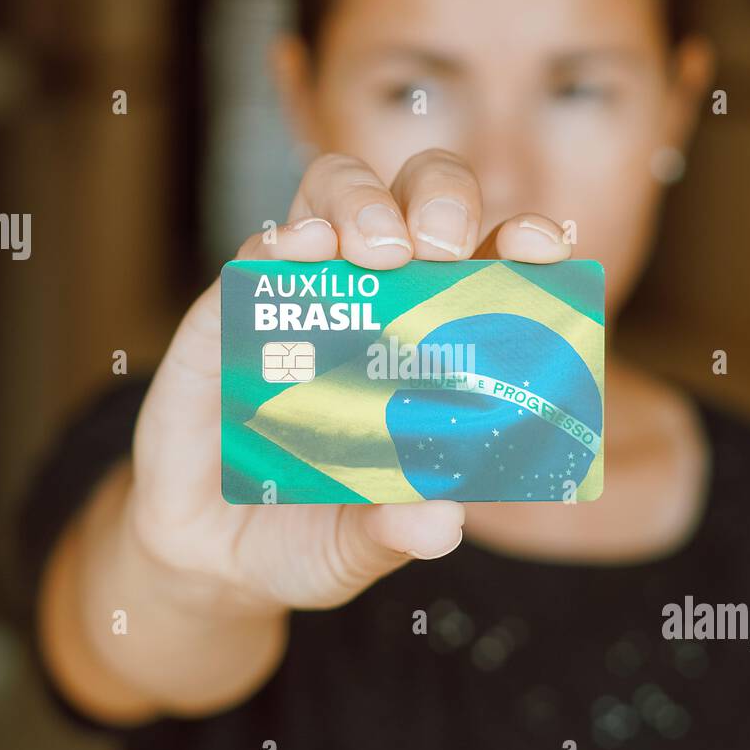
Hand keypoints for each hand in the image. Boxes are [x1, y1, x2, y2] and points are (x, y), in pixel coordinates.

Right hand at [127, 148, 570, 610]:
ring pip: (337, 195)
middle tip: (442, 246)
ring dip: (362, 203)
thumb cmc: (310, 535)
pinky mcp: (230, 312)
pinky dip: (280, 241)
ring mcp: (303, 297)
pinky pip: (256, 253)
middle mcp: (375, 303)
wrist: (211, 554)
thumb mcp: (358, 548)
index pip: (492, 267)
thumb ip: (396, 532)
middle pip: (420, 202)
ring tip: (376, 249)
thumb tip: (442, 522)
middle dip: (442, 200)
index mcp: (434, 346)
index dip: (522, 241)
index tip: (538, 246)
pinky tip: (297, 251)